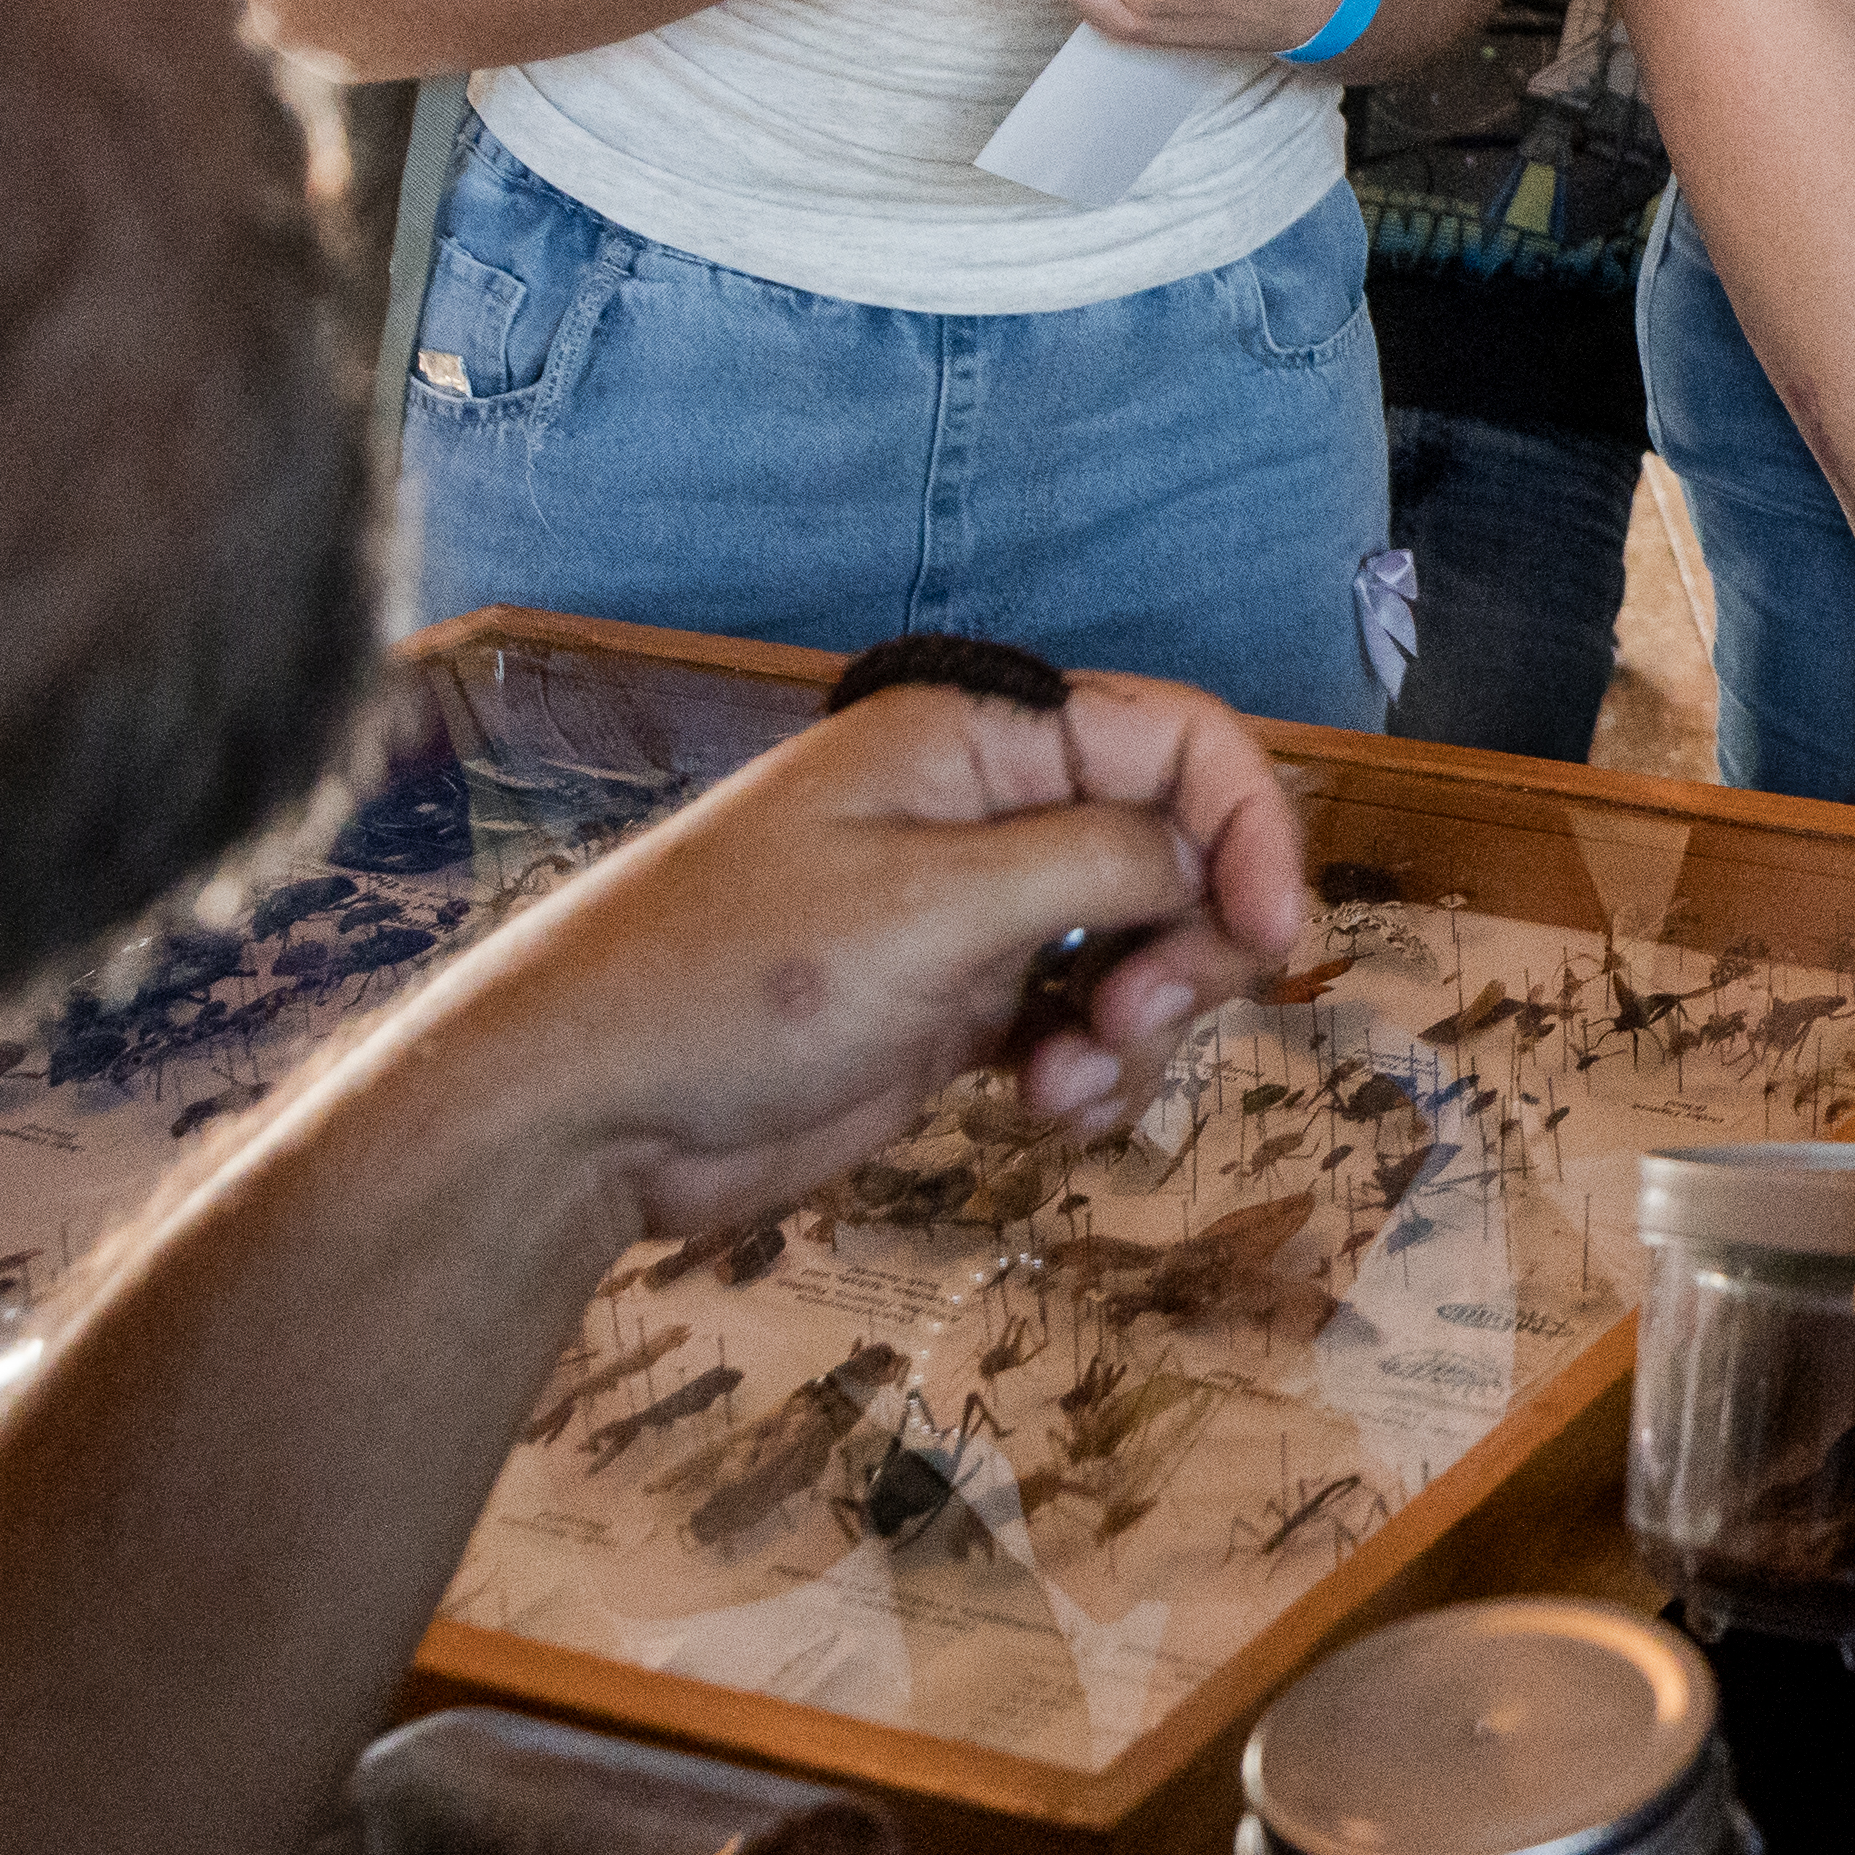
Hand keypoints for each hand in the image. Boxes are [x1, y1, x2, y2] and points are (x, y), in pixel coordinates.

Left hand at [391, 675, 1317, 1243]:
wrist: (585, 1110)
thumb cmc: (732, 982)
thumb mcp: (935, 904)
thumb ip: (1098, 865)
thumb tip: (1203, 864)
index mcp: (977, 744)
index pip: (1177, 740)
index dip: (1249, 827)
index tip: (1269, 939)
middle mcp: (986, 817)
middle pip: (1176, 853)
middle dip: (1193, 946)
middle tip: (1147, 1022)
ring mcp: (972, 920)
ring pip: (1140, 953)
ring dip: (1141, 1030)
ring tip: (1067, 1089)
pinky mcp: (955, 1015)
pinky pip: (1082, 1029)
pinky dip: (1091, 1074)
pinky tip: (1042, 1114)